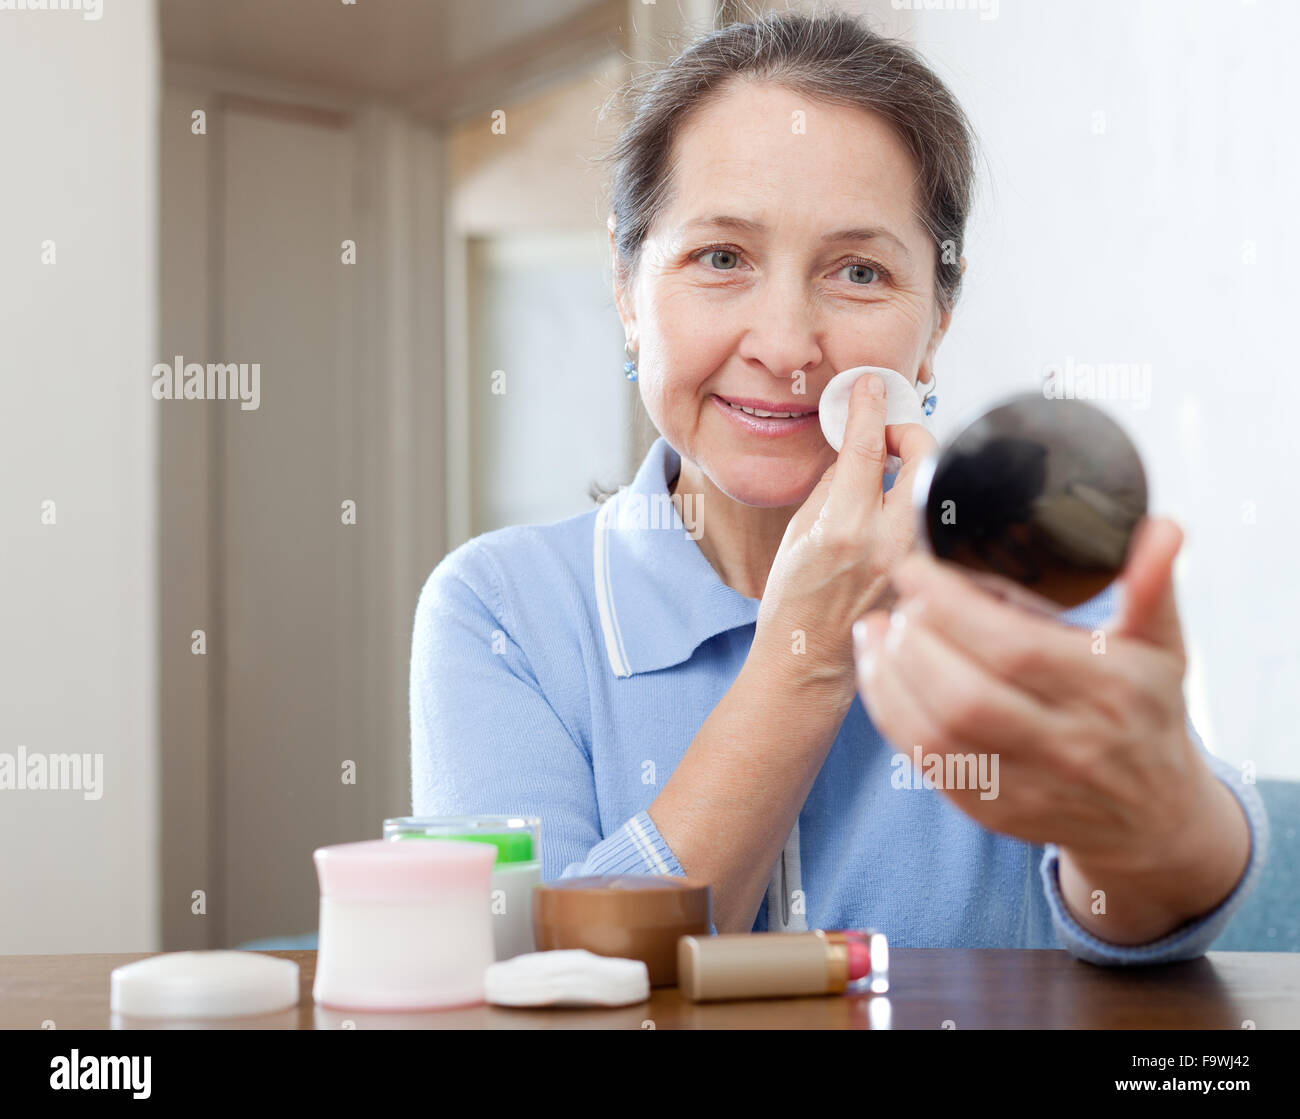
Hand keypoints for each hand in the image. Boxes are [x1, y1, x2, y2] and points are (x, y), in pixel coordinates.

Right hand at [754, 372, 936, 696]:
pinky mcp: (926, 576)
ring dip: (912, 468)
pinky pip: (930, 520)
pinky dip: (914, 503)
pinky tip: (892, 512)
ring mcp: (912, 561)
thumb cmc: (792, 602)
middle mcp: (885, 543)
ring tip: (886, 475)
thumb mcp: (797, 533)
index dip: (868, 407)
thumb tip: (854, 449)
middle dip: (907, 433)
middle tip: (885, 436)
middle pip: (922, 456)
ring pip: (931, 486)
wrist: (808, 659)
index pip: (864, 448)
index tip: (869, 386)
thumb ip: (831, 485)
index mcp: (843, 528)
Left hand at [852, 516, 1249, 940]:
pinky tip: (881, 672)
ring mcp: (1030, 787)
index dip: (951, 606)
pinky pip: (926, 764)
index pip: (1016, 648)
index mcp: (1113, 691)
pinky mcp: (993, 812)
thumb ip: (1152, 582)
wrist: (1153, 814)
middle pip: (965, 697)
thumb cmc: (1145, 708)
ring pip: (936, 735)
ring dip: (891, 675)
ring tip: (881, 630)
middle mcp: (1072, 745)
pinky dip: (891, 712)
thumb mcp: (1162, 643)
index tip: (916, 569)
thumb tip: (1162, 526)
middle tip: (901, 602)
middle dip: (915, 641)